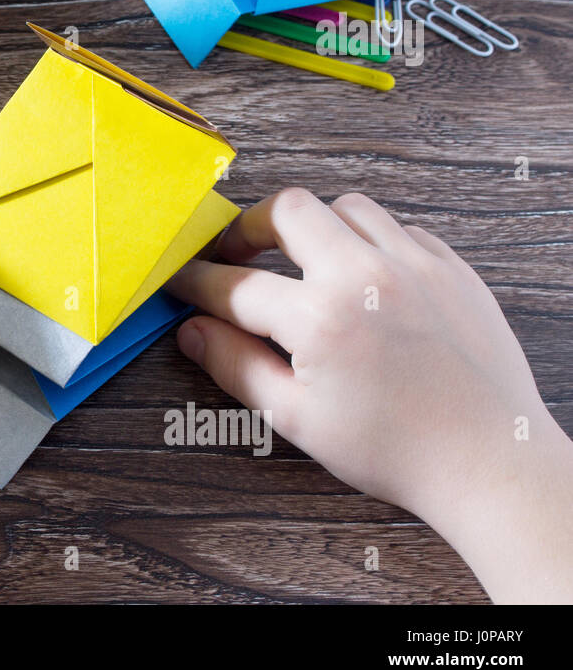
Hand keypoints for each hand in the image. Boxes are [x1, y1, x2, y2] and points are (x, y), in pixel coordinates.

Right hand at [165, 189, 572, 602]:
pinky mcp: (452, 268)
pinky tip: (362, 279)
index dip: (196, 282)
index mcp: (321, 319)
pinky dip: (370, 242)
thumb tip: (192, 331)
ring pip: (347, 207)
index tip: (181, 281)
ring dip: (314, 227)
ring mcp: (415, 265)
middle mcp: (366, 276)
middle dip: (250, 228)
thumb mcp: (296, 419)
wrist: (489, 462)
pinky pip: (399, 229)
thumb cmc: (394, 450)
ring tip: (302, 261)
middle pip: (289, 210)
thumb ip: (236, 366)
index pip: (236, 285)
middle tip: (237, 255)